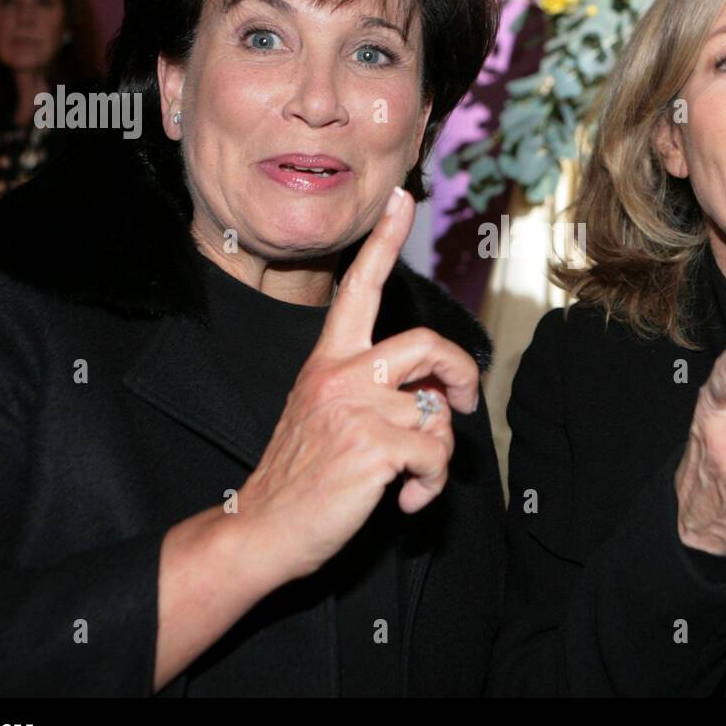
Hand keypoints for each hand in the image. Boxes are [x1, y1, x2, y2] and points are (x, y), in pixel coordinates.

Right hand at [235, 187, 481, 586]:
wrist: (262, 529)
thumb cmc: (301, 477)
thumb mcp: (331, 415)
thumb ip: (377, 389)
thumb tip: (437, 387)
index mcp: (327, 360)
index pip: (359, 288)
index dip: (384, 240)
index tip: (403, 196)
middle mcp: (340, 374)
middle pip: (427, 346)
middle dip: (462, 374)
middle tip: (464, 403)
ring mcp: (356, 408)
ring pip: (437, 415)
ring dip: (436, 455)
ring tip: (409, 477)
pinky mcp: (373, 446)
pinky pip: (435, 455)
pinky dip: (431, 484)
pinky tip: (404, 499)